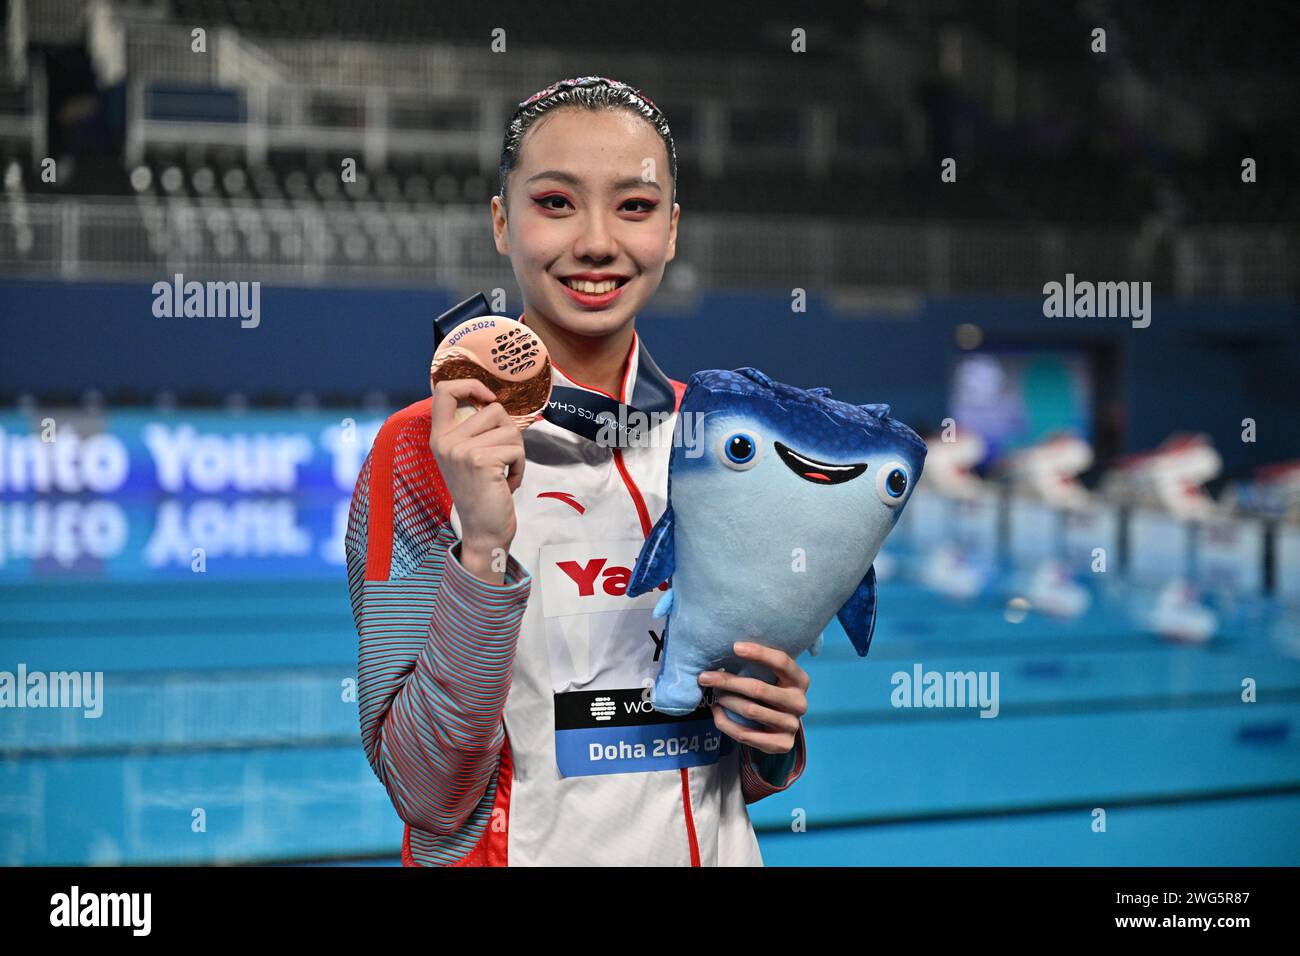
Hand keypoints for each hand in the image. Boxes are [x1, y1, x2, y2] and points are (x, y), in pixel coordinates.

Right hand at [428, 378, 525, 581]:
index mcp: (439, 437)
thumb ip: (472, 430)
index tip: (488, 399)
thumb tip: (494, 401)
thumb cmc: (481, 494)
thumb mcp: (466, 458)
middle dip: (509, 433)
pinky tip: (507, 484)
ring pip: (510, 429)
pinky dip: (520, 467)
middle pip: (494, 409)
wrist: (483, 532)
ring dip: (516, 452)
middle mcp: (445, 441)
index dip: (471, 385)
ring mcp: (461, 451)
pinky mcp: (481, 461)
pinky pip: (516, 450)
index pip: (444, 390)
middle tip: (502, 459)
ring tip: (503, 473)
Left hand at [699, 642, 808, 754]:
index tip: (735, 647)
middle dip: (728, 681)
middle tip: (705, 677)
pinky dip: (726, 723)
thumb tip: (727, 650)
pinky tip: (717, 712)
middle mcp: (799, 702)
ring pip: (750, 711)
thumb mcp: (773, 678)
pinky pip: (745, 735)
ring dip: (726, 701)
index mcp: (800, 680)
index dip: (759, 653)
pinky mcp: (782, 745)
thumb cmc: (771, 693)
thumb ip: (760, 667)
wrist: (782, 727)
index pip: (782, 662)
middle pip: (759, 689)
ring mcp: (792, 725)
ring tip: (714, 694)